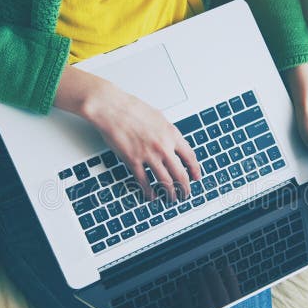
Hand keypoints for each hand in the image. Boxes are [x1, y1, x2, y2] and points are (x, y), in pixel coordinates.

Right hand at [55, 65, 201, 199]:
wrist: (112, 108)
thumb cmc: (132, 109)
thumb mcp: (159, 117)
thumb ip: (167, 132)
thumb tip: (172, 143)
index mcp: (172, 134)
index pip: (190, 157)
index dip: (195, 170)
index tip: (196, 177)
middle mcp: (163, 147)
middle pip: (180, 174)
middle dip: (185, 188)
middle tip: (185, 194)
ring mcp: (149, 155)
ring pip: (165, 181)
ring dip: (170, 193)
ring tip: (171, 198)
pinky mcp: (133, 161)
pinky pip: (144, 182)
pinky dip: (149, 192)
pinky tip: (152, 196)